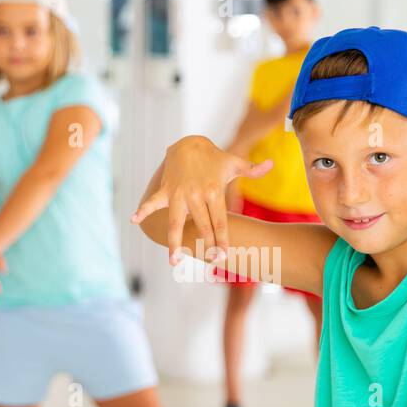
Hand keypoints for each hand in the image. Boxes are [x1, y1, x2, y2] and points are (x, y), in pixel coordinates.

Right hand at [131, 136, 272, 262]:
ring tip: (174, 261)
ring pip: (176, 222)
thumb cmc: (214, 159)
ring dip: (174, 242)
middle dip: (205, 246)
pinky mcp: (165, 190)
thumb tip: (271, 164)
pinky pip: (153, 202)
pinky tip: (135, 220)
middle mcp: (195, 195)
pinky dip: (143, 210)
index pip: (219, 221)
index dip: (221, 240)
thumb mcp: (234, 163)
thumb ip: (252, 169)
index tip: (222, 256)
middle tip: (208, 263)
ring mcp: (178, 194)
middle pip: (201, 226)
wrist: (189, 144)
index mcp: (213, 192)